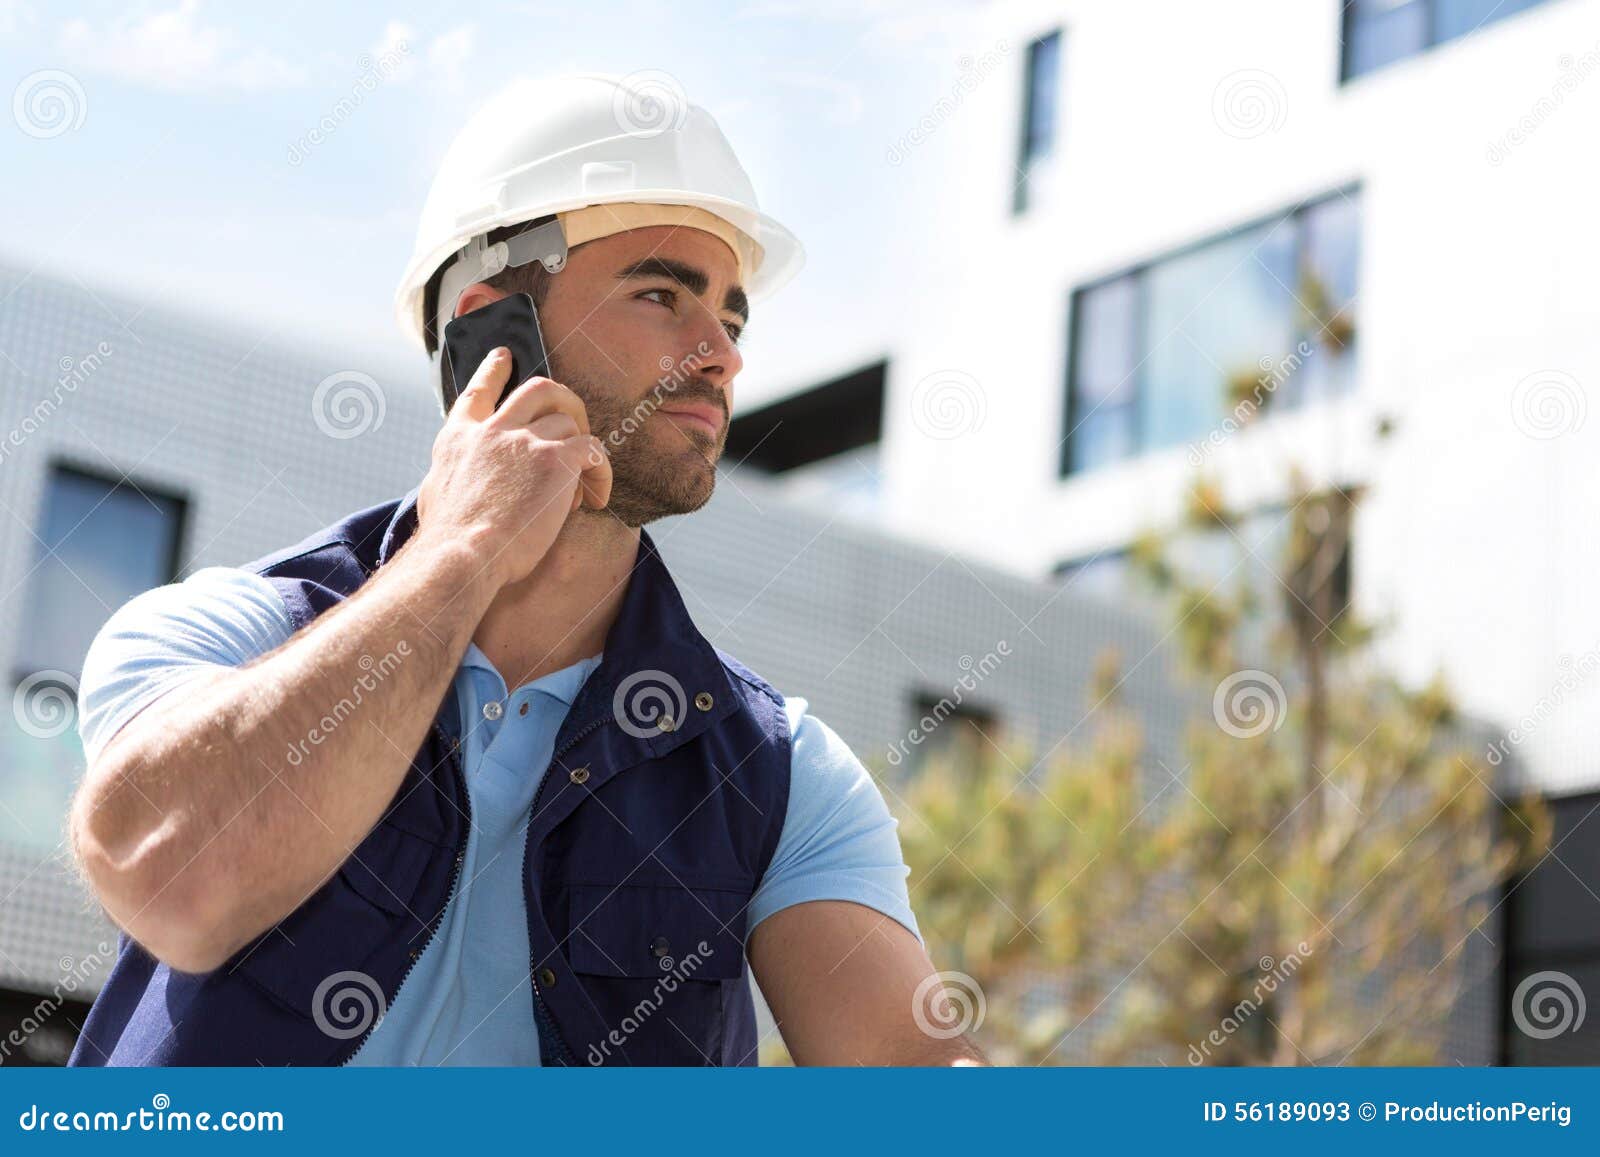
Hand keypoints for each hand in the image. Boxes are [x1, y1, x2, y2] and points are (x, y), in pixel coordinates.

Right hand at [415, 347, 612, 589]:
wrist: (461, 556)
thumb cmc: (448, 541)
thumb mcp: (434, 494)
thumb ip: (452, 475)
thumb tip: (456, 480)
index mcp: (459, 438)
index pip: (478, 391)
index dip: (493, 370)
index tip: (504, 356)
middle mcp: (492, 429)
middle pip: (538, 389)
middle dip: (565, 400)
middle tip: (577, 422)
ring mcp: (525, 440)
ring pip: (570, 425)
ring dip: (580, 454)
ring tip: (577, 492)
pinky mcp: (556, 459)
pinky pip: (594, 451)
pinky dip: (601, 474)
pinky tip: (596, 499)